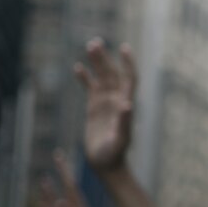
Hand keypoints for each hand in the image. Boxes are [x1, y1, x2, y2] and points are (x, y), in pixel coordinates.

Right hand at [53, 150, 92, 206]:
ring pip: (64, 185)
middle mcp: (73, 196)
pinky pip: (64, 193)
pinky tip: (49, 184)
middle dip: (62, 166)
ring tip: (55, 166)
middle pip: (66, 178)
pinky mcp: (70, 205)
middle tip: (58, 154)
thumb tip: (60, 204)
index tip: (58, 153)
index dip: (62, 166)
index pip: (67, 178)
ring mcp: (72, 200)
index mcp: (73, 197)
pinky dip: (60, 185)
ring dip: (61, 174)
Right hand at [74, 38, 136, 170]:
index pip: (129, 79)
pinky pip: (90, 89)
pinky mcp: (94, 109)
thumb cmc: (115, 154)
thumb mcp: (120, 139)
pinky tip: (78, 68)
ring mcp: (105, 104)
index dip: (128, 64)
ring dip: (96, 63)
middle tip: (95, 43)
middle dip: (105, 59)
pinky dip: (85, 78)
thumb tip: (128, 105)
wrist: (106, 164)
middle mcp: (117, 101)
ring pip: (101, 78)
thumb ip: (124, 122)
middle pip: (112, 74)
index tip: (124, 48)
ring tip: (90, 46)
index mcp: (125, 105)